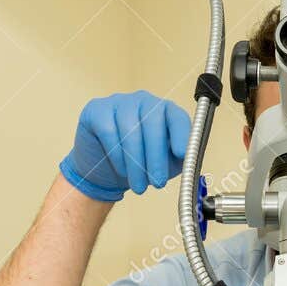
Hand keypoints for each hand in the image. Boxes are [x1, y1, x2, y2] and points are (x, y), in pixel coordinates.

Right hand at [59, 90, 189, 202]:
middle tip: (157, 182)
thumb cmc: (140, 162)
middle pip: (152, 121)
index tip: (182, 154)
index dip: (180, 134)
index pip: (176, 116)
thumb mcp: (165, 164)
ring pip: (130, 128)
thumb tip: (189, 160)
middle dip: (156, 156)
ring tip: (139, 184)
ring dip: (135, 162)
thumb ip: (180, 160)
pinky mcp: (97, 109)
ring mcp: (119, 102)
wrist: (105, 168)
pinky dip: (116, 155)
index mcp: (165, 111)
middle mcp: (143, 101)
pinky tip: (121, 169)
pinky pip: (108, 130)